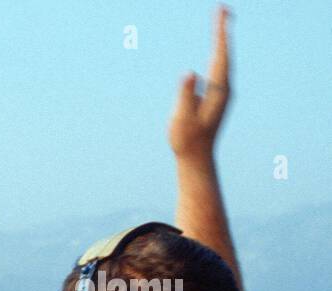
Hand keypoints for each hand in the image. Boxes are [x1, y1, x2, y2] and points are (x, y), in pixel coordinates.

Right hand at [169, 5, 231, 161]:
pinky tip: (217, 50)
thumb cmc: (187, 140)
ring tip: (222, 20)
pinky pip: (218, 68)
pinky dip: (218, 52)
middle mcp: (224, 88)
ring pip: (224, 59)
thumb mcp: (182, 118)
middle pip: (225, 52)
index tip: (221, 12)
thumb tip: (190, 74)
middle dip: (223, 29)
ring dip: (222, 39)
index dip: (220, 32)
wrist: (197, 159)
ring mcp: (221, 92)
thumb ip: (186, 94)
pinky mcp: (216, 96)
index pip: (220, 54)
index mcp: (218, 89)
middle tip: (223, 7)